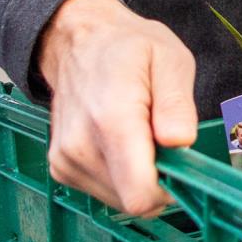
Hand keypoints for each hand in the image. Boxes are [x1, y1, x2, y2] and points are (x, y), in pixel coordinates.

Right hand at [37, 0, 197, 217]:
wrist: (77, 41)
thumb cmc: (127, 47)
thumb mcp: (170, 58)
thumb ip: (177, 104)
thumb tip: (181, 143)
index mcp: (112, 119)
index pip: (140, 194)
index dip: (169, 188)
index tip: (180, 161)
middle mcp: (81, 146)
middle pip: (134, 200)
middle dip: (157, 178)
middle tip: (160, 137)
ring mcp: (66, 160)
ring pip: (120, 199)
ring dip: (137, 175)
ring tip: (137, 131)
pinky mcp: (60, 168)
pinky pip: (104, 191)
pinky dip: (119, 174)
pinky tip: (118, 140)